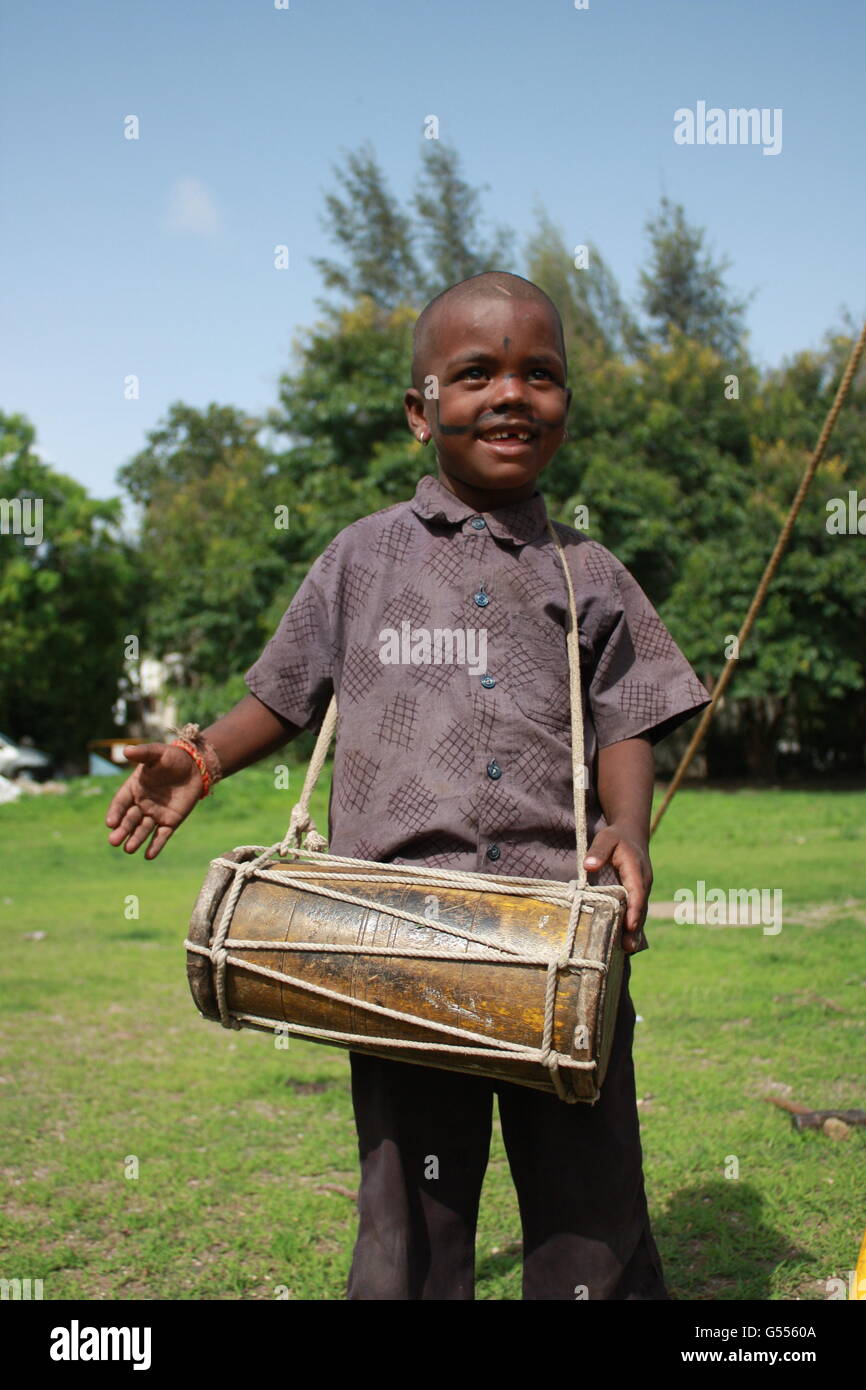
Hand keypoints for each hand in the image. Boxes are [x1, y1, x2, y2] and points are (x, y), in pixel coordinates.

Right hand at [105, 743, 202, 858]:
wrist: (195, 767)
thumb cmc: (172, 758)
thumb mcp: (157, 753)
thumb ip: (143, 753)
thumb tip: (126, 750)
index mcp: (134, 788)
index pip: (120, 803)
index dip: (115, 813)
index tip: (110, 823)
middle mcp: (142, 804)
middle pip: (129, 820)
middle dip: (122, 831)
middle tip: (113, 842)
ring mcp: (155, 814)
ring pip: (143, 830)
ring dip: (136, 839)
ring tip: (129, 849)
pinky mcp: (170, 822)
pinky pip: (162, 835)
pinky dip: (156, 845)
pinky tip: (149, 856)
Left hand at [583, 823, 652, 954]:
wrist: (632, 834)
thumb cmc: (616, 837)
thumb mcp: (606, 838)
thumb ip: (598, 851)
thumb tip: (588, 866)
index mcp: (636, 870)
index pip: (637, 892)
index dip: (634, 910)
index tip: (630, 925)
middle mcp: (643, 882)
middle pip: (641, 908)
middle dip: (636, 928)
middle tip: (628, 947)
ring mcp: (642, 889)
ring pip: (640, 912)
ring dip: (635, 931)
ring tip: (628, 950)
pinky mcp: (637, 894)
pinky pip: (636, 911)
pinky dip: (632, 925)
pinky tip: (625, 941)